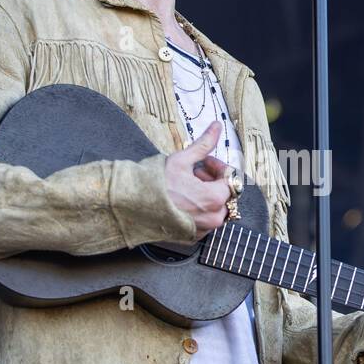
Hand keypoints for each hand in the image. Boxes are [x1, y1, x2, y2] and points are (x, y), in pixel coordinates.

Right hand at [164, 120, 232, 238]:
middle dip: (213, 181)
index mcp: (214, 198)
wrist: (132, 206)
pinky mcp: (192, 236)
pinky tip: (183, 200)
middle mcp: (213, 218)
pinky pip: (204, 221)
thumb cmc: (156, 184)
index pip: (230, 179)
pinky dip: (199, 209)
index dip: (218, 166)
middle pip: (224, 195)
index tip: (205, 161)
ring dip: (207, 195)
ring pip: (215, 209)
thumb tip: (217, 126)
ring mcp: (203, 229)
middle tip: (195, 171)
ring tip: (187, 185)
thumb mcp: (182, 159)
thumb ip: (204, 144)